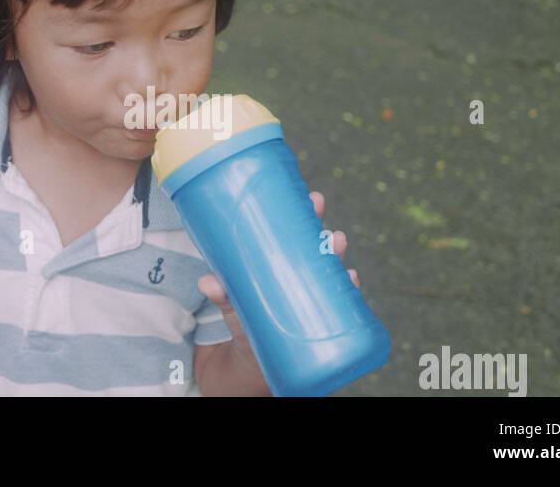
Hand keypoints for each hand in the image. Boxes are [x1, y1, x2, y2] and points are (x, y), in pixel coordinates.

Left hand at [197, 190, 359, 342]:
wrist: (254, 360)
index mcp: (282, 262)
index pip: (298, 233)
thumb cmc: (246, 320)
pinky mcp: (320, 322)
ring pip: (332, 274)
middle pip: (319, 251)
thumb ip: (222, 294)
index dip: (308, 214)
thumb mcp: (233, 305)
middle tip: (331, 232)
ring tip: (338, 249)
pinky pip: (339, 304)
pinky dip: (348, 292)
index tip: (315, 199)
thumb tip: (207, 282)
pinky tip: (352, 281)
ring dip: (338, 261)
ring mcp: (312, 298)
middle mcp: (302, 276)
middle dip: (328, 238)